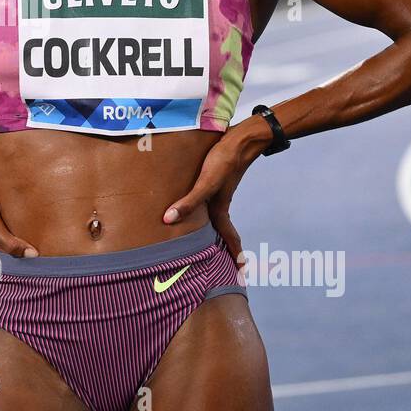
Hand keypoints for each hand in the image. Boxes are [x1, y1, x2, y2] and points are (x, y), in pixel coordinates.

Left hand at [161, 124, 267, 273]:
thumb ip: (189, 201)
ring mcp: (216, 191)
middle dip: (221, 247)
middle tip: (221, 262)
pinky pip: (205, 200)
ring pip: (212, 216)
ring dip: (211, 228)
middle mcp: (219, 203)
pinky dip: (199, 208)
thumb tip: (169, 219)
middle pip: (220, 230)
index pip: (228, 237)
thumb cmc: (224, 160)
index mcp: (220, 208)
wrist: (240, 138)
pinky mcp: (212, 179)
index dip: (233, 254)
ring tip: (203, 240)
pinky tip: (192, 205)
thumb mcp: (206, 182)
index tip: (241, 272)